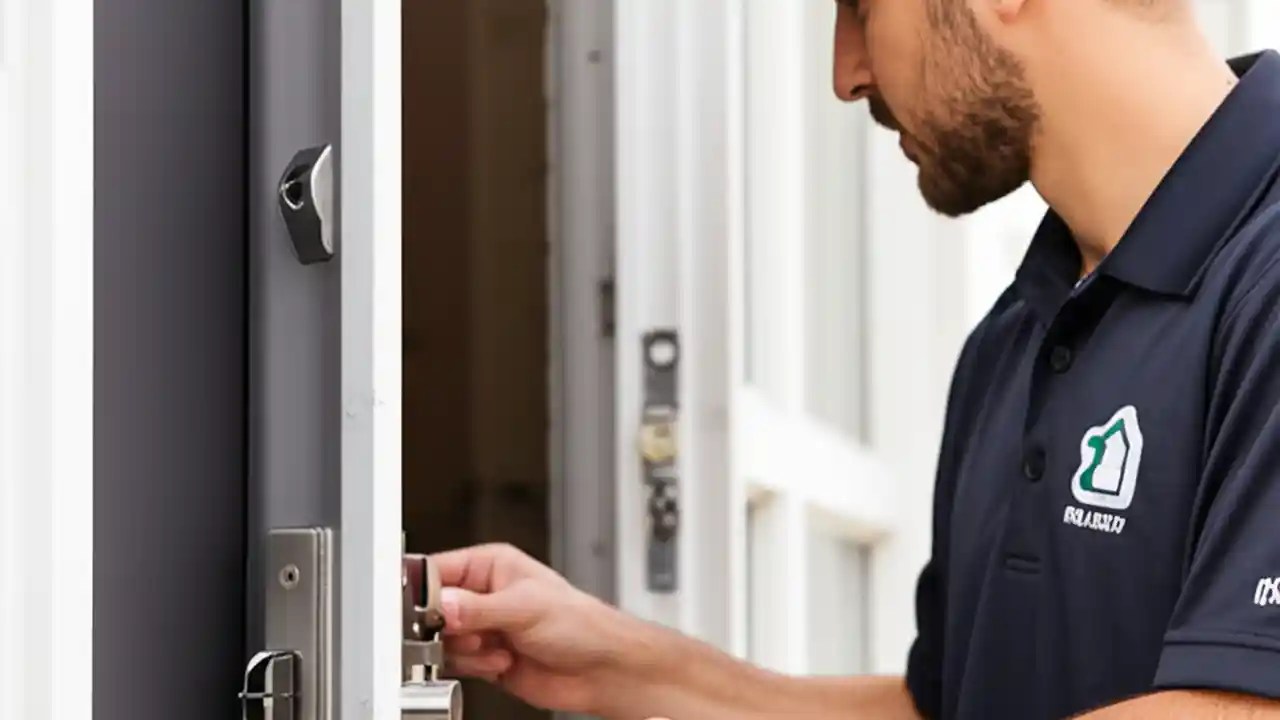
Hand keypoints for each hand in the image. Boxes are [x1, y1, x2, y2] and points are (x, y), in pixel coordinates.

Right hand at [430, 543, 641, 713]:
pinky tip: (500, 661)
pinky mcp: (483, 658)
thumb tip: (442, 606)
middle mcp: (482, 595)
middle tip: (466, 633)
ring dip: (464, 650)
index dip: (424, 590)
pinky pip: (456, 664)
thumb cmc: (580, 623)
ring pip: (442, 640)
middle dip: (446, 627)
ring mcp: (482, 628)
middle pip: (433, 609)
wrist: (601, 668)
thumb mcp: (525, 607)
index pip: (438, 570)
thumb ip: (478, 608)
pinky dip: (473, 666)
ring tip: (492, 646)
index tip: (424, 610)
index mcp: (490, 566)